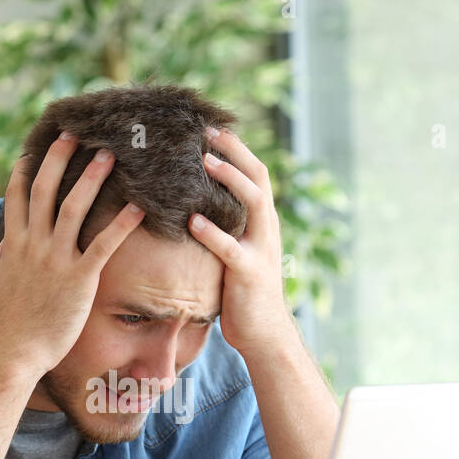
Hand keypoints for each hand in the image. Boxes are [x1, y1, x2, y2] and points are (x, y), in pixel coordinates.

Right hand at [0, 133, 145, 375]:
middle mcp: (33, 245)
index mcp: (13, 245)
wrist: (13, 352)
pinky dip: (121, 223)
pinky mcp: (79, 279)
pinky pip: (104, 244)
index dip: (25, 170)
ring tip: (110, 155)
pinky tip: (139, 206)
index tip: (33, 150)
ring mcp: (55, 260)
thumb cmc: (7, 326)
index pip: (17, 197)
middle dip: (59, 159)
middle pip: (46, 190)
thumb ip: (1, 263)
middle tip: (76, 133)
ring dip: (92, 178)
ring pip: (74, 208)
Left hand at [187, 127, 294, 358]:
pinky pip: (230, 248)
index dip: (236, 148)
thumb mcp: (236, 251)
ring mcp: (261, 249)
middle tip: (207, 132)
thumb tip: (192, 202)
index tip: (211, 126)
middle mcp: (266, 229)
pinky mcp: (249, 273)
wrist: (264, 332)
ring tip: (205, 163)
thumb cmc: (242, 290)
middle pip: (258, 177)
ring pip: (253, 203)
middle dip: (235, 152)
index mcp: (262, 221)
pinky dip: (212, 233)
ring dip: (230, 180)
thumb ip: (224, 226)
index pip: (255, 173)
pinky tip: (192, 221)